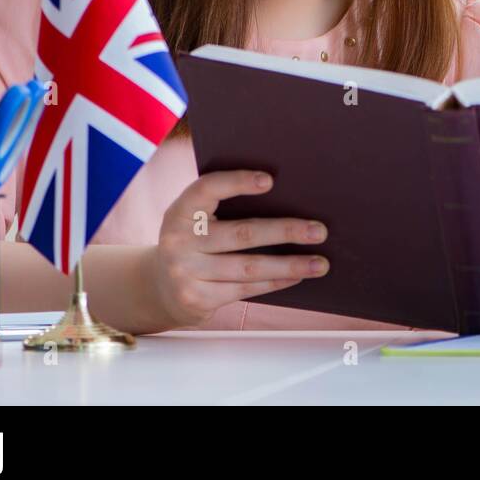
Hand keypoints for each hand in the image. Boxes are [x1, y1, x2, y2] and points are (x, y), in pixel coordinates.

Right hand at [149, 169, 328, 328]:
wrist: (159, 287)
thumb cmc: (192, 242)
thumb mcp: (195, 220)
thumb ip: (222, 207)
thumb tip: (287, 198)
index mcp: (180, 211)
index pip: (207, 189)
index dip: (237, 182)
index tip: (270, 180)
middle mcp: (178, 241)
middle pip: (242, 233)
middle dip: (285, 231)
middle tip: (319, 231)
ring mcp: (186, 272)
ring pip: (249, 267)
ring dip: (289, 265)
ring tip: (320, 263)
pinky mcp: (197, 299)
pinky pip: (245, 289)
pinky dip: (275, 282)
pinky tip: (297, 276)